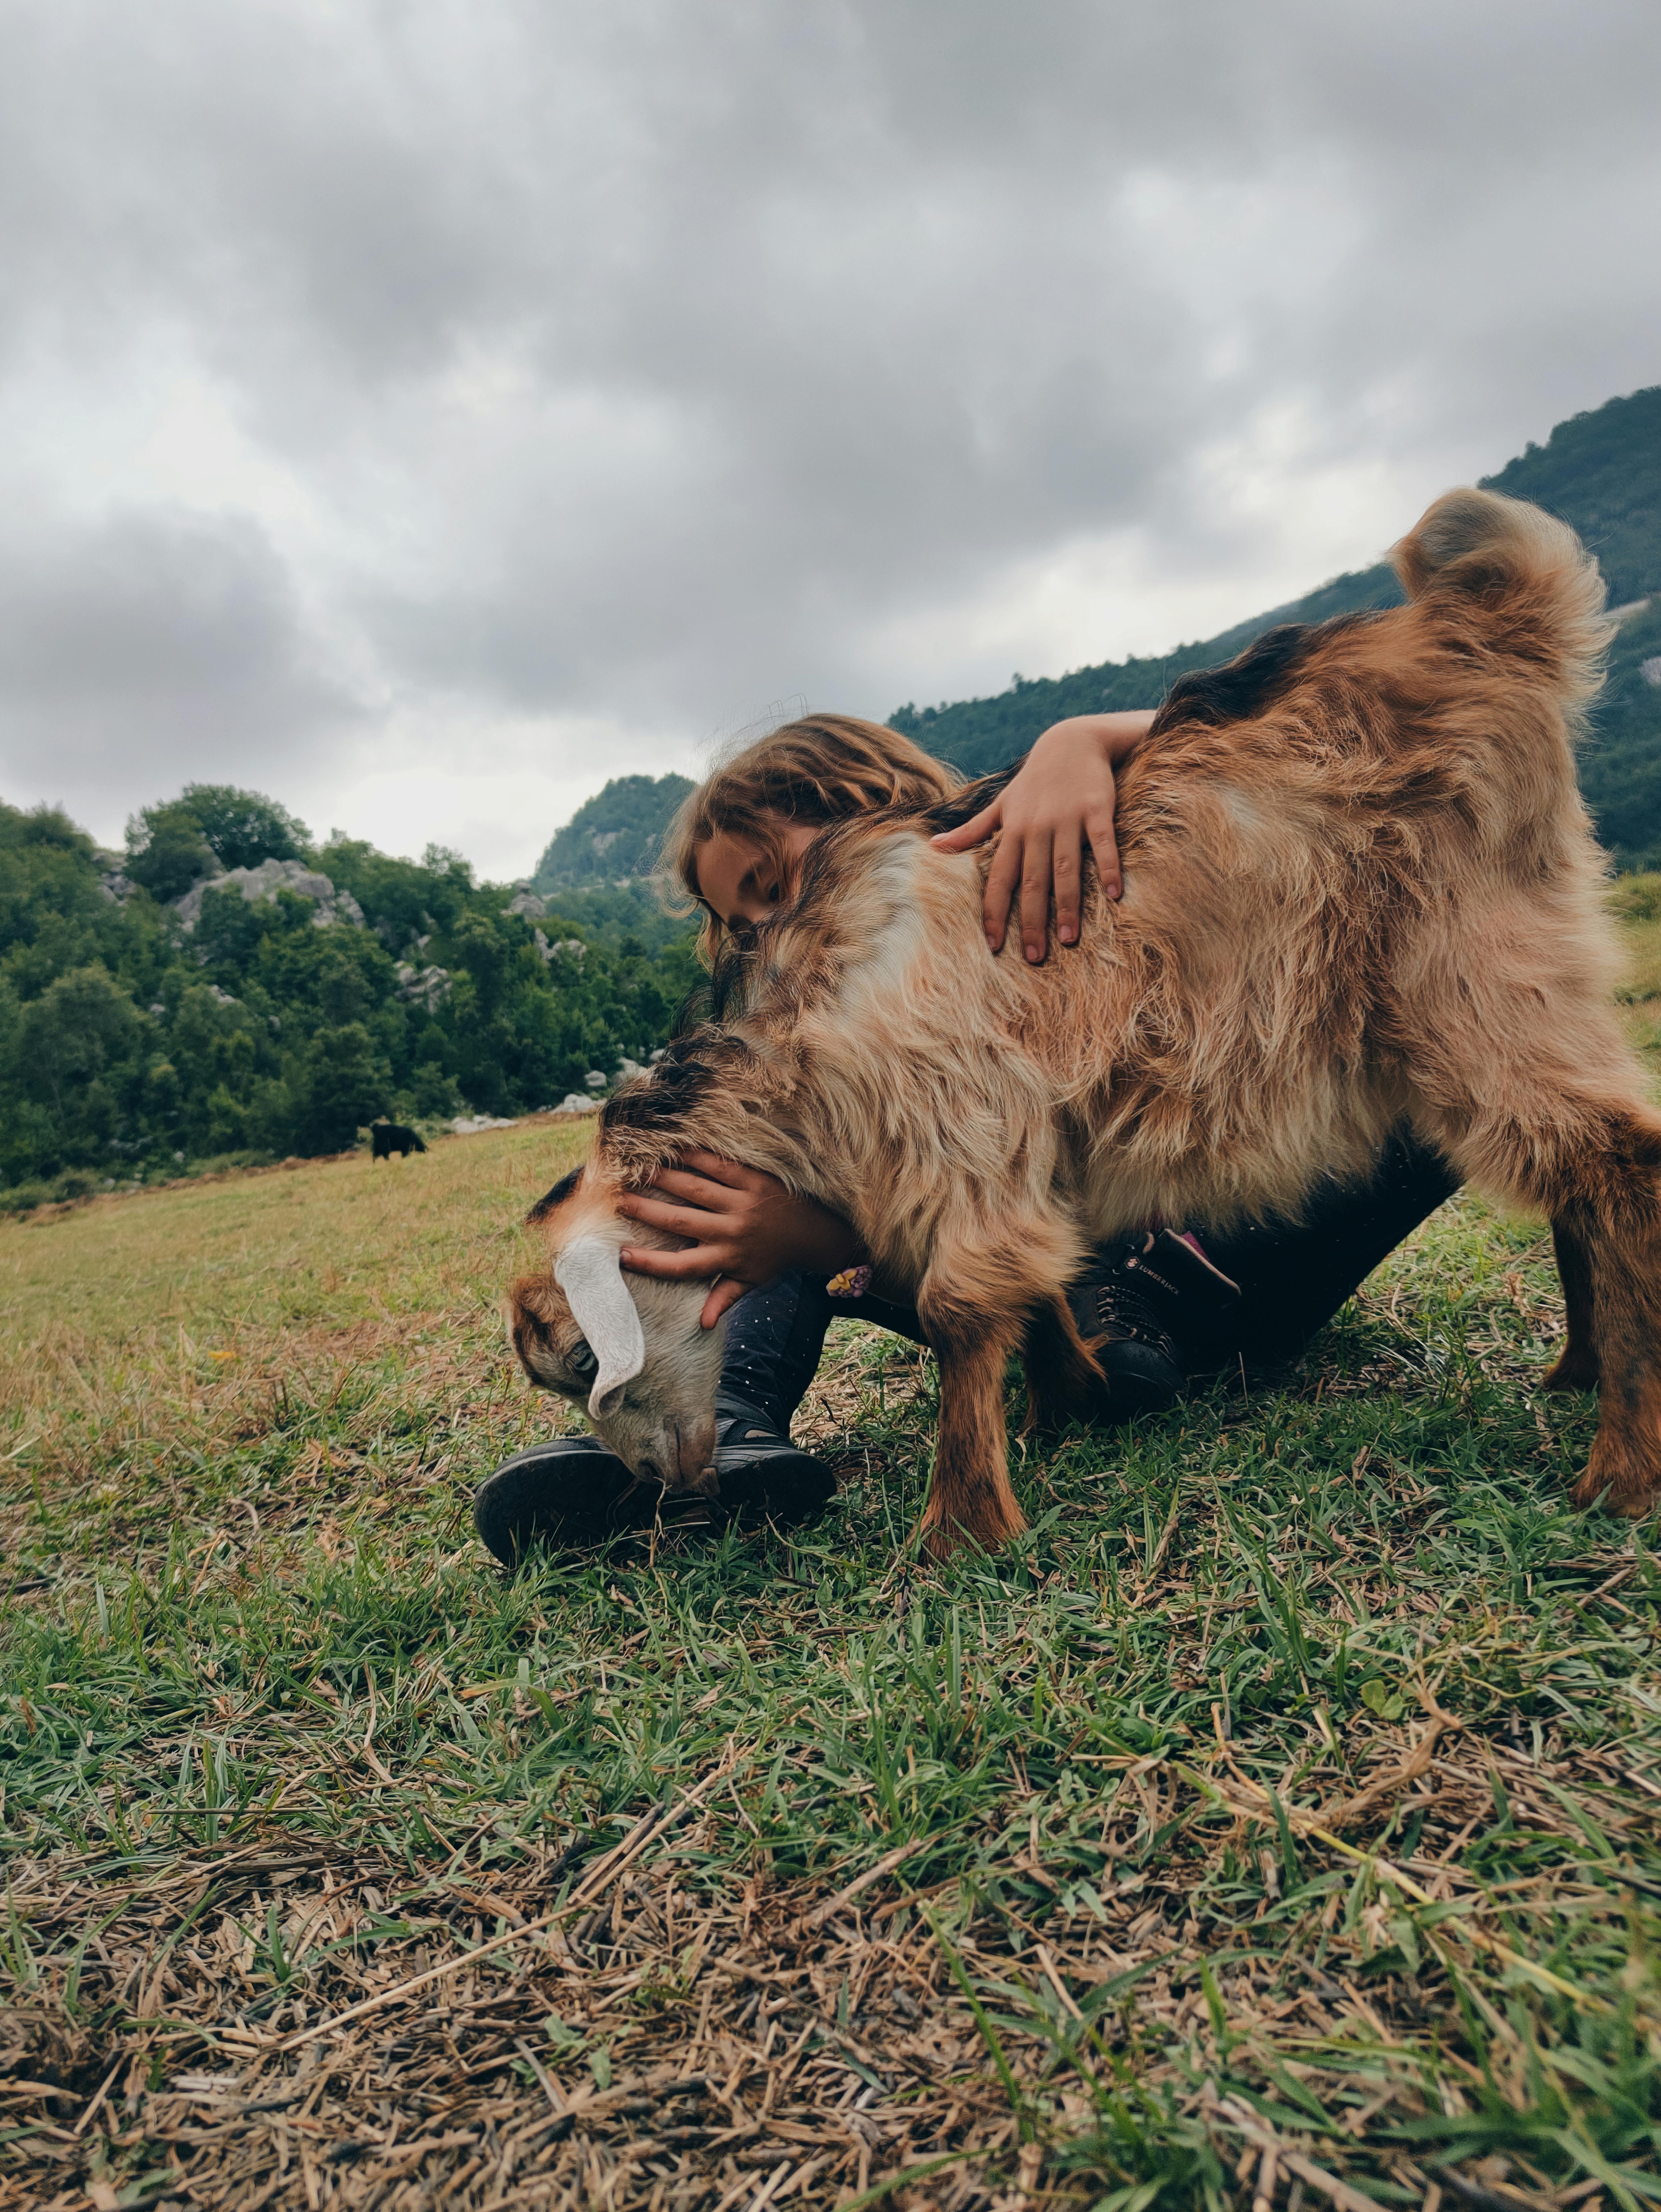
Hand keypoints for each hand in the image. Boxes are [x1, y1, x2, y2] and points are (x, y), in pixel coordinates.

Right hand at [617, 1149, 863, 1327]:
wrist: (815, 1231)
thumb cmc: (774, 1257)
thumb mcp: (751, 1281)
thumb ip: (724, 1297)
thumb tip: (701, 1324)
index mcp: (726, 1259)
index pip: (682, 1266)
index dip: (651, 1264)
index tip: (623, 1256)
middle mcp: (732, 1232)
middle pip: (681, 1222)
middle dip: (648, 1211)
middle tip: (619, 1201)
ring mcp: (742, 1204)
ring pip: (697, 1190)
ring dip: (666, 1180)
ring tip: (639, 1171)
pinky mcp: (754, 1180)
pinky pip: (721, 1166)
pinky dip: (697, 1158)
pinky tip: (675, 1149)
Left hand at [929, 710, 1151, 961]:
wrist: (1072, 741)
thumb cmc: (1034, 780)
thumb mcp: (1001, 803)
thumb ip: (972, 830)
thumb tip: (934, 847)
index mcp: (1013, 831)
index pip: (999, 878)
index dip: (995, 912)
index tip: (993, 945)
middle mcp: (1037, 828)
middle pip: (1032, 881)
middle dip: (1031, 921)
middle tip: (1034, 957)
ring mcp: (1067, 819)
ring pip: (1065, 868)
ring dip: (1067, 905)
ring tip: (1069, 939)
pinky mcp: (1096, 810)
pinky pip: (1102, 843)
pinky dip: (1109, 867)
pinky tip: (1115, 894)